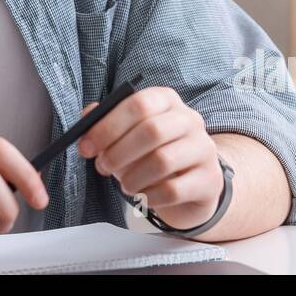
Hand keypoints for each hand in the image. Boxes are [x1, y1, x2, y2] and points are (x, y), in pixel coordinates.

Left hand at [77, 87, 223, 230]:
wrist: (192, 182)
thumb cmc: (152, 152)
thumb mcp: (129, 133)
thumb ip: (106, 121)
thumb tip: (87, 117)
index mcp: (167, 100)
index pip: (138, 104)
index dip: (108, 126)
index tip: (86, 147)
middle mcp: (190, 119)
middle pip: (152, 131)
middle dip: (118, 152)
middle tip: (103, 167)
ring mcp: (204, 149)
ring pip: (163, 161)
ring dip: (133, 177)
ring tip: (125, 184)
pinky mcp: (209, 180)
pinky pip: (173, 190)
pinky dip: (150, 196)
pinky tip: (144, 196)